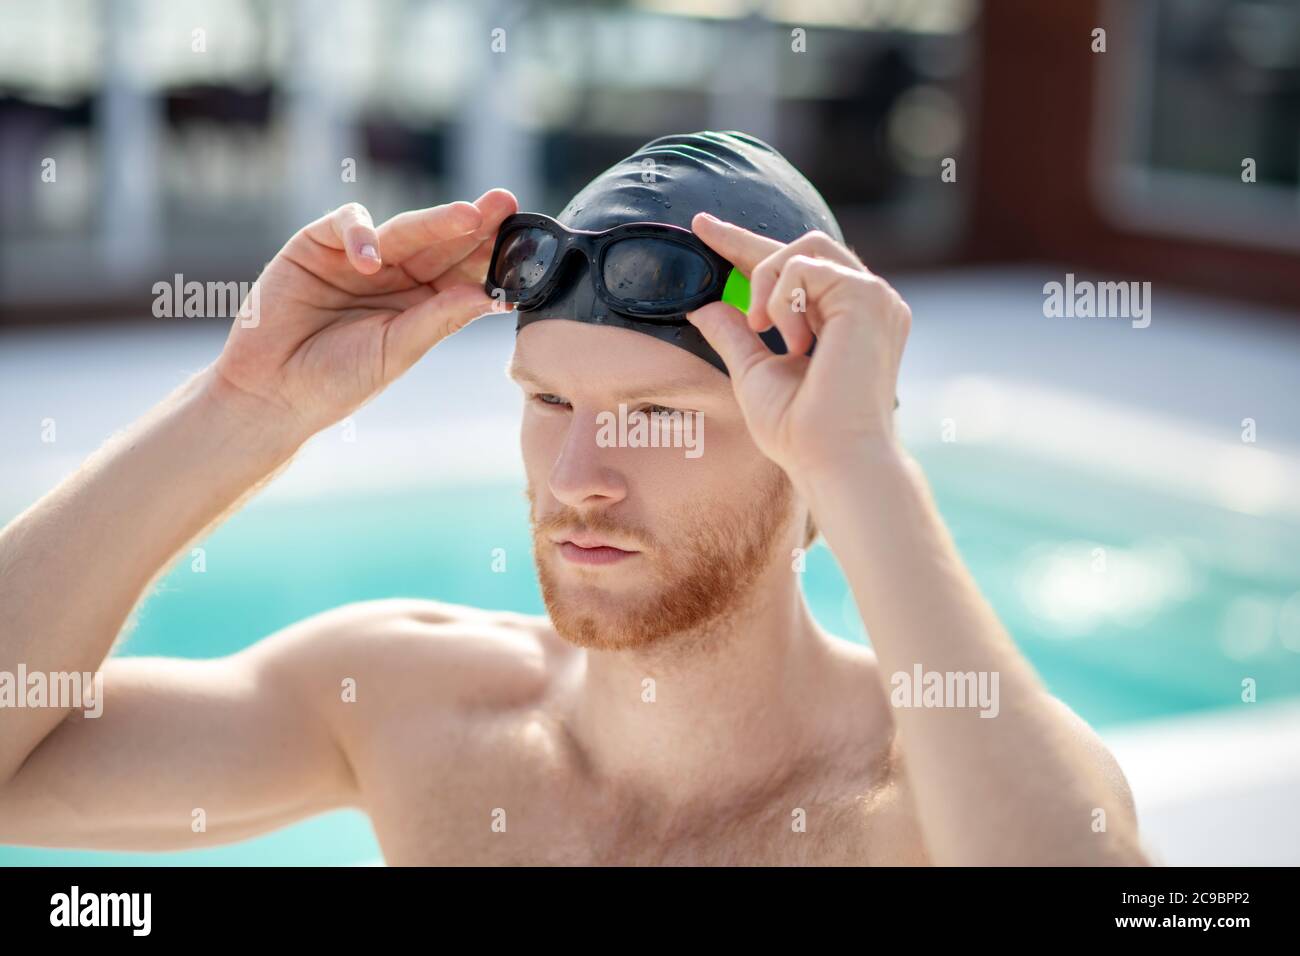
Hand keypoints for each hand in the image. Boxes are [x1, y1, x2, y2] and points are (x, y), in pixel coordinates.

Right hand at [210, 189, 517, 440]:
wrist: (271, 392)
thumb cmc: (338, 380)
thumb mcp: (397, 351)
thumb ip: (439, 319)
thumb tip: (489, 295)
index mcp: (423, 301)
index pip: (464, 270)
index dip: (491, 254)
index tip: (525, 241)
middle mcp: (396, 274)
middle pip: (442, 241)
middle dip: (473, 222)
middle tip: (504, 203)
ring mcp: (359, 256)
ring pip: (404, 227)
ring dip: (435, 220)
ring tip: (466, 218)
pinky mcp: (317, 244)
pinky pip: (347, 224)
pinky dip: (360, 235)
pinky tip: (371, 260)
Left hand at [686, 212, 909, 484]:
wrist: (830, 458)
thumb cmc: (799, 430)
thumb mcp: (755, 372)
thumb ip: (735, 335)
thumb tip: (704, 306)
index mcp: (848, 321)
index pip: (798, 270)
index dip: (748, 246)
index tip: (704, 227)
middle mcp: (868, 304)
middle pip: (804, 246)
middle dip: (747, 242)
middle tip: (702, 231)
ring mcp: (874, 298)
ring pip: (804, 248)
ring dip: (767, 281)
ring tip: (762, 327)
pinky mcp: (868, 297)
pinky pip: (803, 267)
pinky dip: (781, 299)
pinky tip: (790, 341)